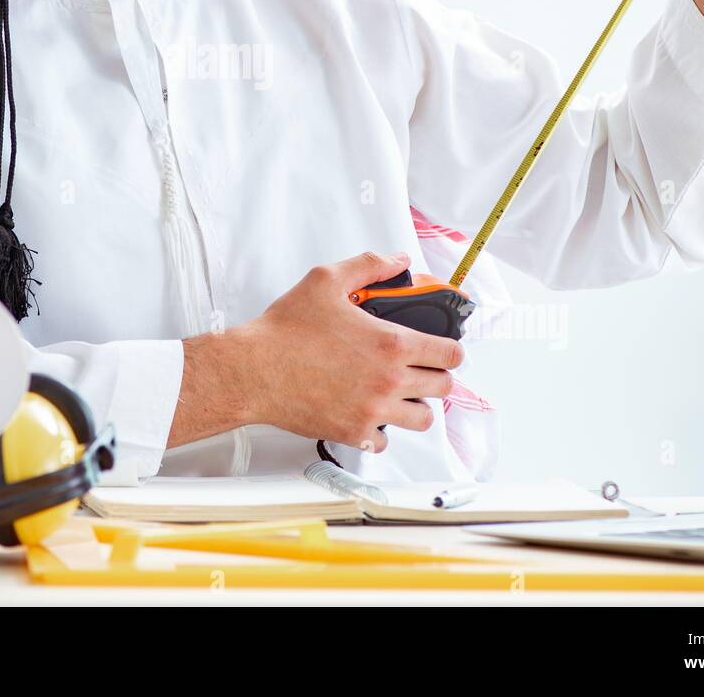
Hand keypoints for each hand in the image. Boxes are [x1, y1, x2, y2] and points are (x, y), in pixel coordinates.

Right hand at [240, 250, 463, 452]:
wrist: (253, 370)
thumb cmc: (285, 330)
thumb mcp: (327, 280)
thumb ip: (369, 266)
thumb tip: (397, 261)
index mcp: (391, 343)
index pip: (450, 354)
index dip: (451, 349)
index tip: (443, 348)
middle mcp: (389, 381)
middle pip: (444, 387)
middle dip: (437, 375)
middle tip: (419, 368)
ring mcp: (373, 410)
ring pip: (422, 419)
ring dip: (415, 405)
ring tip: (398, 392)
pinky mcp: (353, 432)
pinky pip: (385, 441)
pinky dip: (381, 430)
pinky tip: (367, 411)